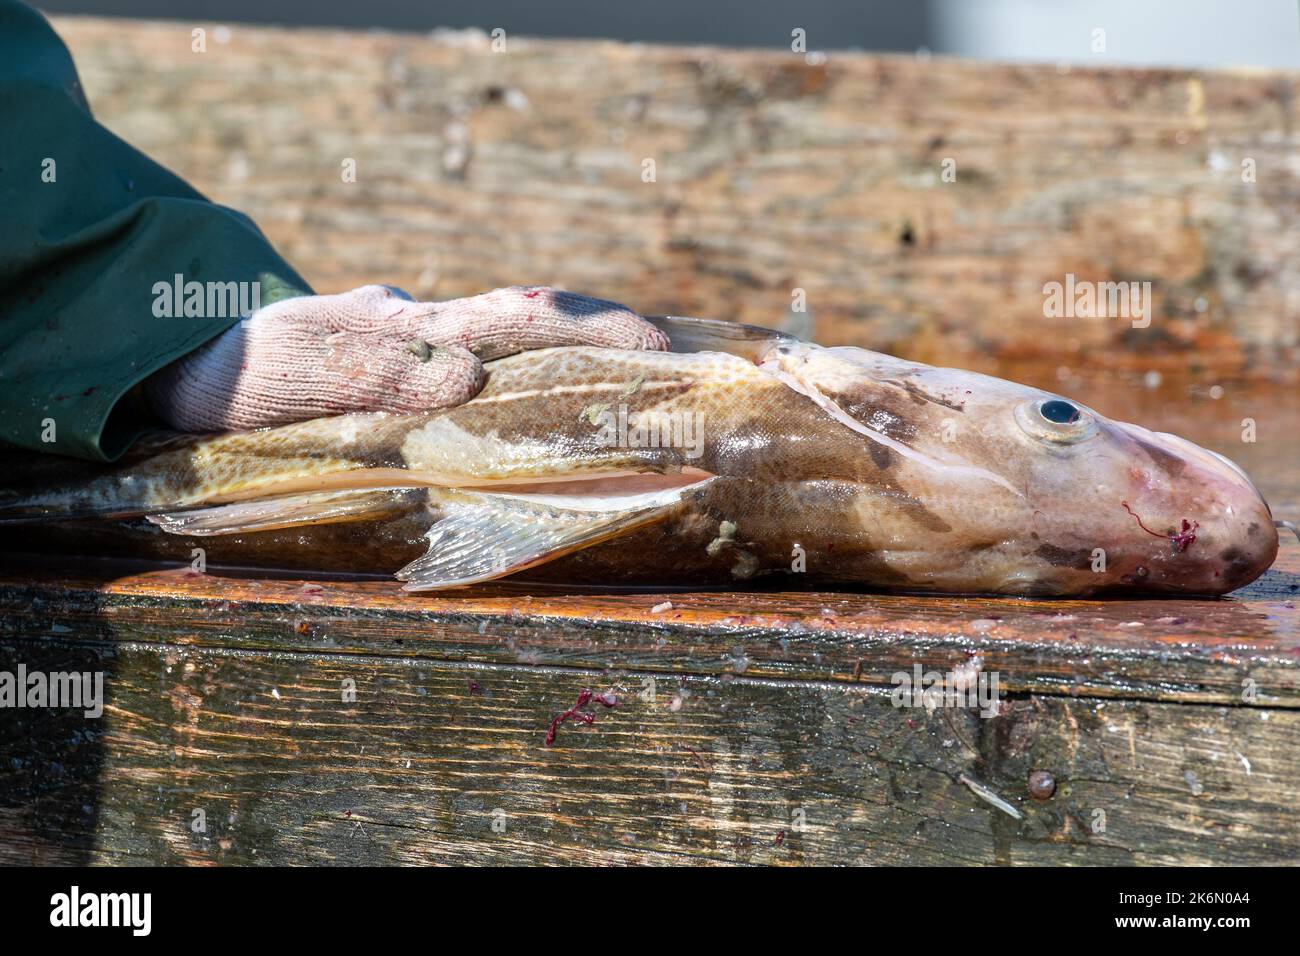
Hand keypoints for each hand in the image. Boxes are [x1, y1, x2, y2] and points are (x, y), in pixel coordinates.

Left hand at [145, 284, 668, 430]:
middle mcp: (423, 335)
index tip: (660, 344)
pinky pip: (468, 385)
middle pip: (531, 327)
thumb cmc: (231, 374)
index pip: (520, 319)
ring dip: (567, 367)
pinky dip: (516, 395)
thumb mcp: (293, 371)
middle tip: (673, 366)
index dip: (594, 330)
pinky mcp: (394, 380)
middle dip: (605, 342)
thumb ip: (373, 370)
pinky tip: (529, 423)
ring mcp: (411, 353)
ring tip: (625, 397)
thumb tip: (472, 376)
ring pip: (504, 355)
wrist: (174, 364)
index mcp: (414, 329)